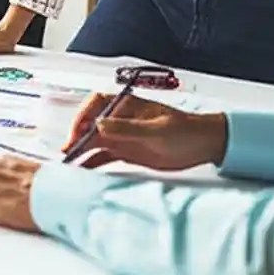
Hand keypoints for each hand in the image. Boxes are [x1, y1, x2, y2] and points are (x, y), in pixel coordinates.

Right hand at [64, 93, 227, 170]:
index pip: (96, 104)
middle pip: (90, 124)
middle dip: (77, 136)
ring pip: (94, 141)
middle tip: (68, 152)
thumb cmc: (185, 131)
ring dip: (81, 150)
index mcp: (127, 106)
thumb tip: (99, 125)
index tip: (77, 132)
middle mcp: (120, 119)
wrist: (205, 146)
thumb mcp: (157, 130)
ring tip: (70, 164)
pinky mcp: (126, 152)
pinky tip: (83, 169)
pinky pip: (103, 156)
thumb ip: (128, 128)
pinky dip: (91, 162)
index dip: (83, 116)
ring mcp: (122, 136)